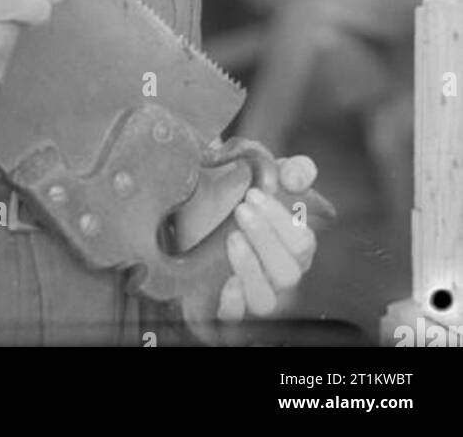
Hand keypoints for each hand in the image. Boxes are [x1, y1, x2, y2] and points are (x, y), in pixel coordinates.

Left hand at [217, 154, 318, 321]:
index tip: (253, 194)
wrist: (185, 219)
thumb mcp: (256, 174)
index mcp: (290, 245)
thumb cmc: (229, 197)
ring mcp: (253, 293)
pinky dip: (234, 304)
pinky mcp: (227, 308)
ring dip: (252, 268)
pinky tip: (226, 282)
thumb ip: (285, 170)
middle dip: (267, 238)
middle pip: (290, 271)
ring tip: (232, 238)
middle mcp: (276, 273)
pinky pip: (237, 318)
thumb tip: (300, 175)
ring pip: (267, 300)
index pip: (304, 242)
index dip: (283, 220)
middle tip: (241, 209)